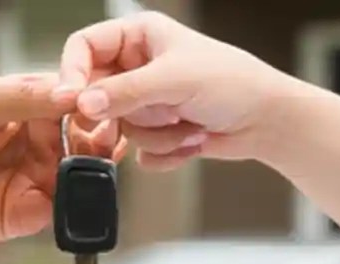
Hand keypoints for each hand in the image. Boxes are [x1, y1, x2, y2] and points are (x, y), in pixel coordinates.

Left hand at [0, 73, 124, 241]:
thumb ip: (26, 98)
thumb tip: (72, 94)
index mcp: (33, 110)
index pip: (75, 104)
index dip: (90, 106)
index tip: (100, 105)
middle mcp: (42, 144)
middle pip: (87, 141)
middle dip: (98, 140)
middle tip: (103, 139)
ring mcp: (39, 180)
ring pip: (82, 177)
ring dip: (92, 172)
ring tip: (92, 165)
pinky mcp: (31, 215)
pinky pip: (63, 212)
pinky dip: (73, 205)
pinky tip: (75, 195)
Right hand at [54, 12, 295, 169]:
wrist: (267, 122)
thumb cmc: (234, 84)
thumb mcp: (175, 79)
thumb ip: (126, 91)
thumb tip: (83, 103)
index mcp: (139, 36)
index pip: (84, 47)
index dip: (72, 72)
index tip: (71, 100)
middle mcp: (137, 67)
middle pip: (97, 95)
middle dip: (131, 112)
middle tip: (158, 112)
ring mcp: (146, 102)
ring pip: (120, 128)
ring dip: (157, 133)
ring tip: (188, 123)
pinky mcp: (156, 133)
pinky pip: (138, 151)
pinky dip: (166, 151)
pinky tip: (192, 139)